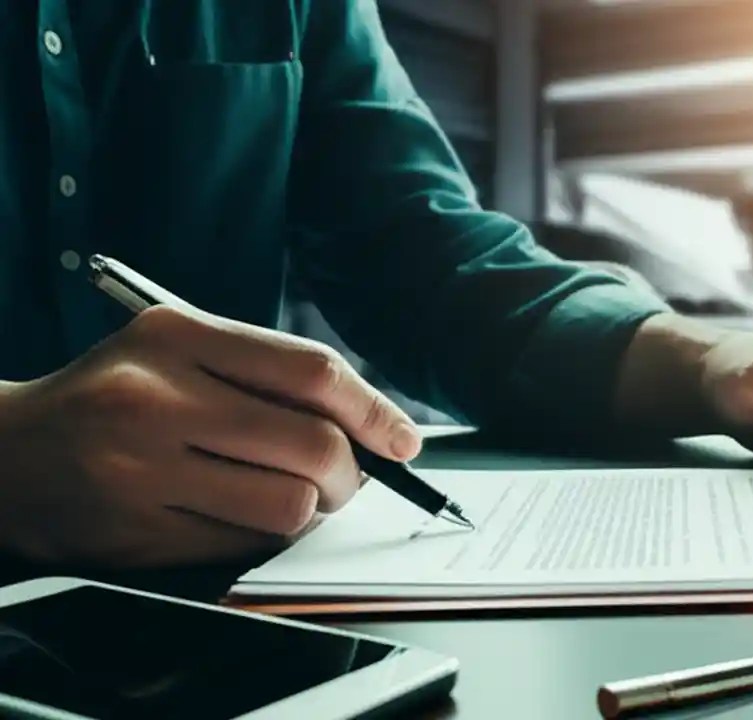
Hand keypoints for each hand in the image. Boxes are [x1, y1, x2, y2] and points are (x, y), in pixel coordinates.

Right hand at [0, 306, 420, 567]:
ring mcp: (143, 470)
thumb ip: (268, 372)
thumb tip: (372, 424)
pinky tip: (243, 512)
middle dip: (353, 472)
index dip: (374, 410)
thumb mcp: (178, 349)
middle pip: (314, 445)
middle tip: (350, 477)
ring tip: (291, 493)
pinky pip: (247, 543)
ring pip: (289, 505)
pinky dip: (267, 533)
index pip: (311, 372)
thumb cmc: (116, 396)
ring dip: (312, 508)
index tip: (403, 438)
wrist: (8, 455)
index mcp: (176, 336)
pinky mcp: (137, 534)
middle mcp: (156, 399)